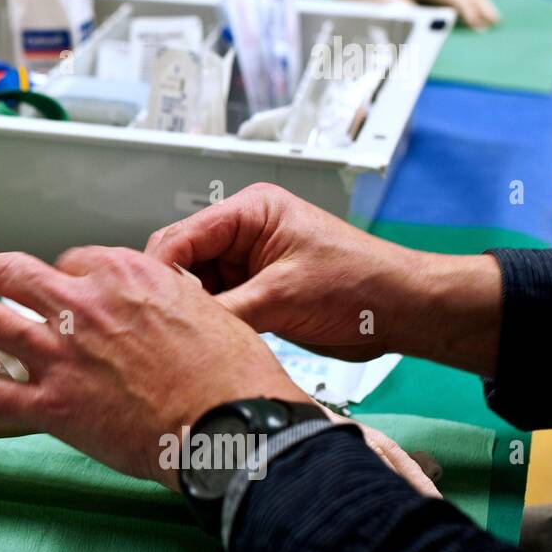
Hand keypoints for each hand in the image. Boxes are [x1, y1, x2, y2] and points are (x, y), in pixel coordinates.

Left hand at [0, 246, 309, 487]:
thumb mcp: (203, 307)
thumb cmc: (230, 373)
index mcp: (123, 275)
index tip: (62, 284)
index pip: (71, 259)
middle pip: (17, 273)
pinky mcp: (50, 405)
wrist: (231, 424)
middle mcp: (82, 306)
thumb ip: (163, 295)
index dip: (63, 273)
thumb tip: (152, 296)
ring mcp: (61, 355)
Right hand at [144, 183, 501, 374]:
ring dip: (190, 310)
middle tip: (163, 325)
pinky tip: (203, 341)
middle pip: (181, 258)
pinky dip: (208, 323)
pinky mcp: (254, 290)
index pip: (181, 235)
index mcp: (250, 211)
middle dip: (172, 291)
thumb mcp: (284, 296)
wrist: (404, 312)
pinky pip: (215, 305)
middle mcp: (243, 232)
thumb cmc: (364, 285)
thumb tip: (178, 325)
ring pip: (194, 285)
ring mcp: (247, 262)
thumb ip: (225, 309)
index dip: (160, 271)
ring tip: (182, 337)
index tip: (148, 305)